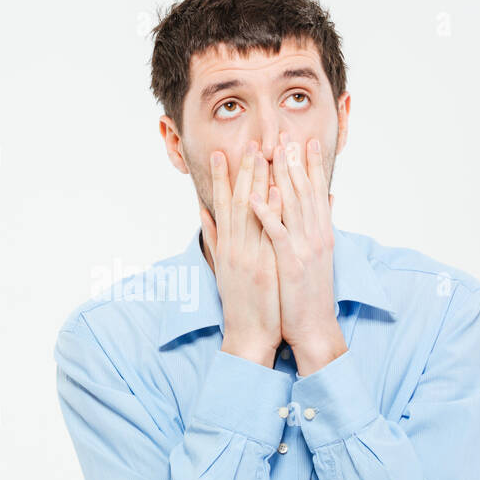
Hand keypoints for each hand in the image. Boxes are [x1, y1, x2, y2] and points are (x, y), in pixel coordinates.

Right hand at [199, 139, 282, 368]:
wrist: (248, 336)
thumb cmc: (240, 303)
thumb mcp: (222, 267)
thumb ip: (214, 238)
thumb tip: (202, 211)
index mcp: (226, 248)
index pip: (222, 205)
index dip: (220, 178)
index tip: (221, 152)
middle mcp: (234, 249)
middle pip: (237, 202)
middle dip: (242, 171)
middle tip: (248, 143)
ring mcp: (249, 258)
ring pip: (252, 213)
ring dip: (257, 181)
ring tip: (262, 155)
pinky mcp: (265, 269)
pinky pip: (268, 235)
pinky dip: (271, 212)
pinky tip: (277, 191)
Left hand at [249, 133, 345, 376]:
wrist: (315, 328)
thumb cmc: (310, 294)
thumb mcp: (320, 255)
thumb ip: (323, 224)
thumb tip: (330, 199)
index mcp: (321, 233)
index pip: (316, 191)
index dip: (310, 164)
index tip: (303, 139)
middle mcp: (315, 236)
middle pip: (304, 191)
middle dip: (294, 161)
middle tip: (286, 133)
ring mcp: (304, 249)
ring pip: (291, 206)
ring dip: (279, 177)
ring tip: (269, 152)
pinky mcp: (290, 264)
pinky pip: (276, 234)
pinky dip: (266, 214)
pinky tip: (254, 197)